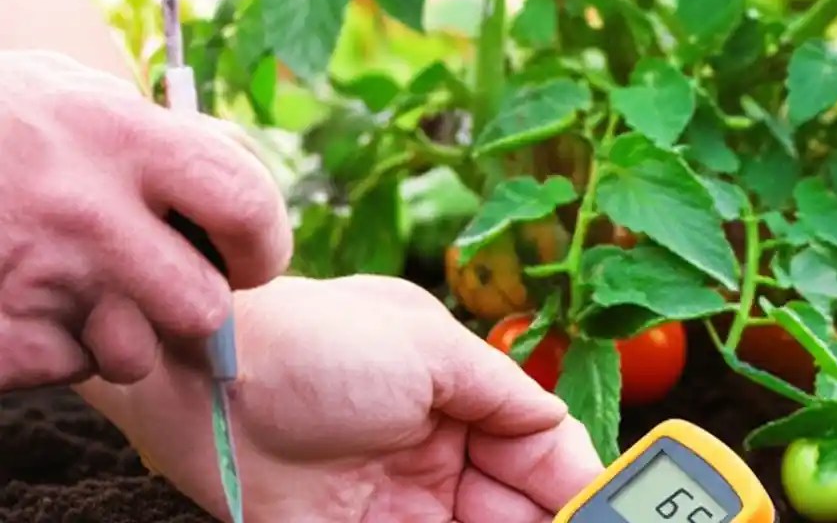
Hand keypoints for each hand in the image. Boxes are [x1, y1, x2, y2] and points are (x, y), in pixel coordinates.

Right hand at [0, 50, 290, 389]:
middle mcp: (85, 210)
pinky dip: (54, 346)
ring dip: (119, 331)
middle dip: (195, 305)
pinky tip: (20, 297)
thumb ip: (160, 135)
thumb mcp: (73, 92)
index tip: (251, 253)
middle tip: (168, 283)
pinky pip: (67, 368)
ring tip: (75, 283)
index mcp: (119, 135)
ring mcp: (34, 279)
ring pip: (136, 353)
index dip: (265, 240)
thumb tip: (239, 176)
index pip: (246, 203)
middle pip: (203, 307)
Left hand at [74, 275, 604, 521]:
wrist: (208, 382)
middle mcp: (441, 452)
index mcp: (464, 396)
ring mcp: (403, 503)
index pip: (544, 448)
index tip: (618, 511)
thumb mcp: (431, 347)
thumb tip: (565, 424)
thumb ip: (505, 391)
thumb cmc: (322, 342)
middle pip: (523, 503)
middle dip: (561, 518)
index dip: (583, 482)